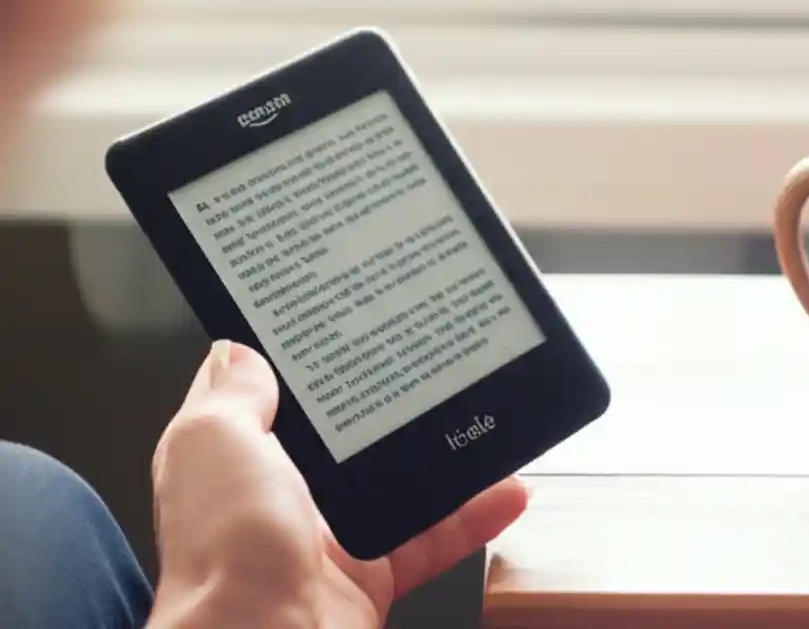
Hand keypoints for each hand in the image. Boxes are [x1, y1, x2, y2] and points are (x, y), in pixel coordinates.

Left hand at [146, 341, 528, 627]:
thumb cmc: (226, 554)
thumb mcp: (213, 442)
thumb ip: (231, 394)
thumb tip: (239, 351)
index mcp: (228, 457)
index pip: (262, 395)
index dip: (296, 361)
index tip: (341, 324)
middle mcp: (274, 496)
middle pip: (340, 437)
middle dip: (385, 404)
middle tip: (431, 363)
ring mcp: (326, 538)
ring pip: (395, 484)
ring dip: (441, 458)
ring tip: (480, 417)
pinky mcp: (371, 576)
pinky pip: (430, 538)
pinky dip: (471, 517)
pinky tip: (504, 491)